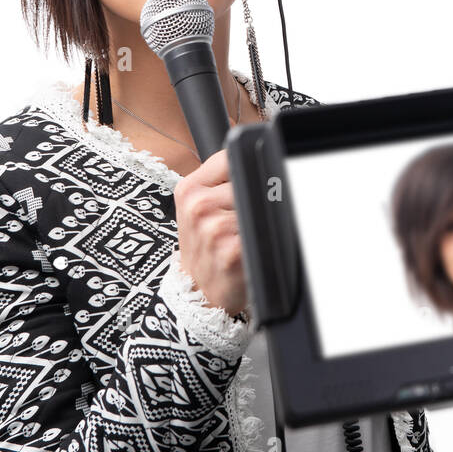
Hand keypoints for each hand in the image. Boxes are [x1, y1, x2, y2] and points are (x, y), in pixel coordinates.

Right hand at [174, 150, 247, 317]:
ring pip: (258, 207)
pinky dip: (263, 243)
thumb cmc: (205, 249)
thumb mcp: (200, 210)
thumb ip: (222, 182)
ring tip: (245, 239)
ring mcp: (213, 228)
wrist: (198, 294)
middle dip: (256, 200)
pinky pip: (262, 234)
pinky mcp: (231, 250)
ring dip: (260, 224)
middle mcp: (197, 205)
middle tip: (244, 223)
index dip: (247, 172)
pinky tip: (248, 253)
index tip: (249, 189)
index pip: (230, 158)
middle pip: (250, 181)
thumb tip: (263, 164)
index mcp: (189, 189)